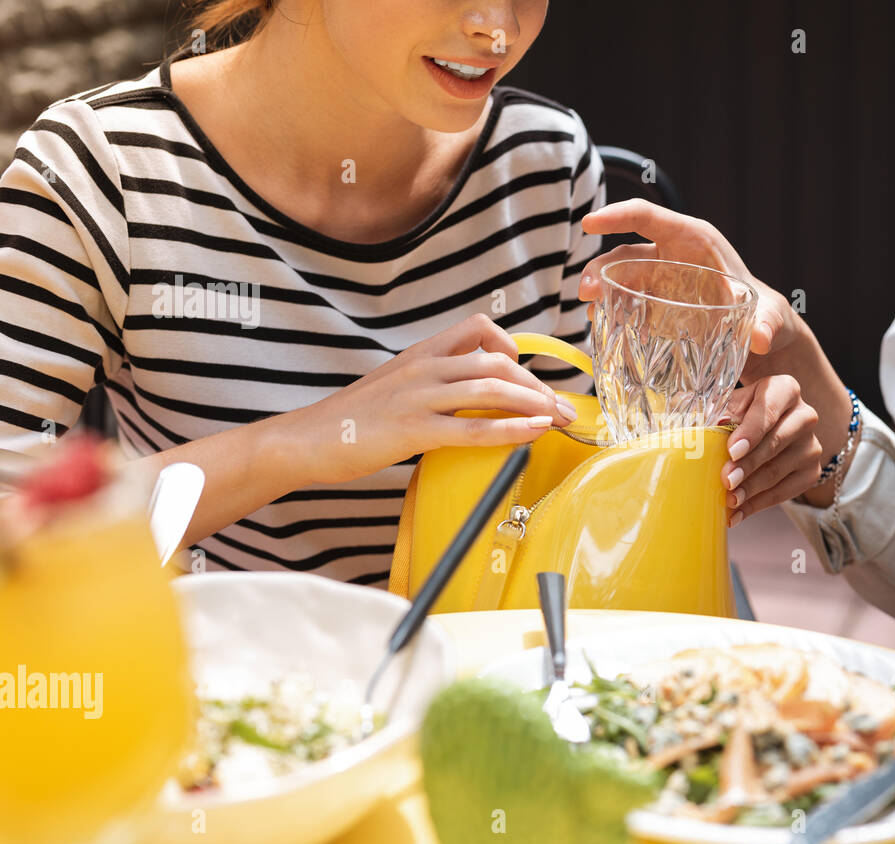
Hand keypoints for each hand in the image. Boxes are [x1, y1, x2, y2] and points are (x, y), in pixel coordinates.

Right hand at [295, 314, 574, 484]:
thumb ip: (431, 382)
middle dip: (537, 385)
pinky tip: (534, 434)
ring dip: (534, 405)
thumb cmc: (353, 420)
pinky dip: (510, 430)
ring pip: (491, 389)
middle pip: (497, 362)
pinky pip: (472, 428)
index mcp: (421, 353)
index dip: (512, 347)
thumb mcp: (396, 386)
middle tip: (564, 408)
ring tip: (560, 420)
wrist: (306, 439)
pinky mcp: (413, 430)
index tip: (529, 373)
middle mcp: (424, 367)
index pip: (479, 328)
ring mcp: (418, 397)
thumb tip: (469, 395)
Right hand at [579, 199, 796, 363]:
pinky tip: (603, 329)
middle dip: (601, 269)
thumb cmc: (766, 311)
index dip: (617, 216)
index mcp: (694, 240)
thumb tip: (761, 340)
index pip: (648, 217)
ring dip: (601, 293)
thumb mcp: (772, 314)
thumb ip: (768, 322)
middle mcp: (671, 255)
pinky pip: (627, 306)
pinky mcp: (655, 307)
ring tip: (590, 315)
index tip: (589, 223)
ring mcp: (660, 281)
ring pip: (621, 279)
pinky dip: (612, 315)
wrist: (758, 332)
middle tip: (587, 293)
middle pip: (626, 253)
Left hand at [717, 375, 820, 524]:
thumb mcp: (734, 404)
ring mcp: (812, 446)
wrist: (771, 426)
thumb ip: (723, 412)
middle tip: (726, 481)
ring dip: (750, 490)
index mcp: (785, 390)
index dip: (750, 432)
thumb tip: (713, 427)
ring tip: (729, 501)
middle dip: (747, 466)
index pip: (768, 411)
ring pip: (778, 471)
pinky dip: (758, 504)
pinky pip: (784, 492)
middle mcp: (805, 416)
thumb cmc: (745, 412)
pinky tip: (739, 513)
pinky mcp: (812, 472)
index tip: (732, 451)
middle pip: (774, 444)